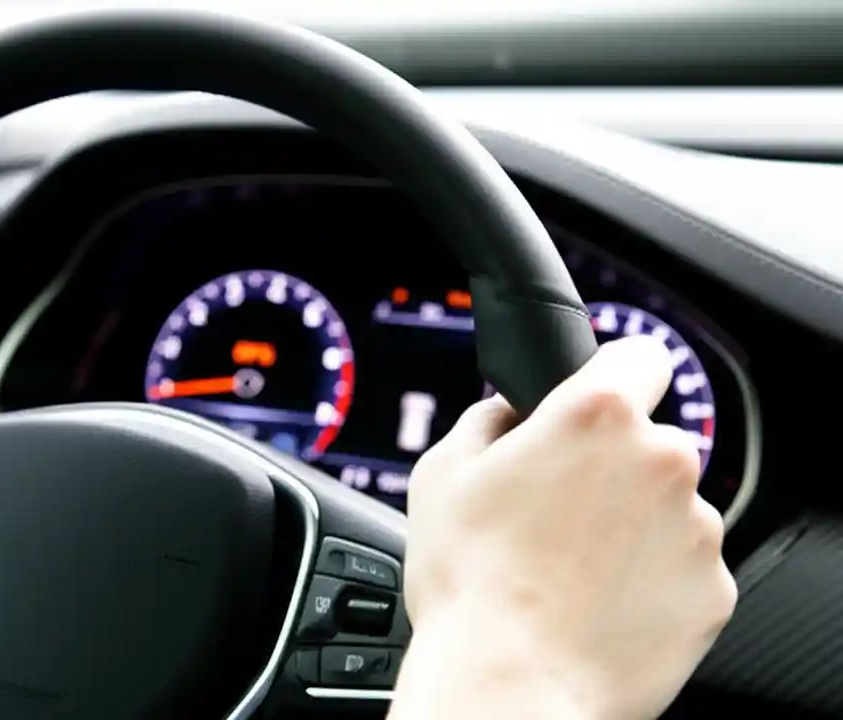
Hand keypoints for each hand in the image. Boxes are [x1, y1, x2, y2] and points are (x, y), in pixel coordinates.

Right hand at [389, 337, 736, 719]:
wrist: (510, 684)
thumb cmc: (470, 583)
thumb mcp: (442, 474)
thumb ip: (486, 421)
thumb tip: (507, 414)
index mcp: (596, 417)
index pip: (639, 356)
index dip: (611, 378)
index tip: (594, 407)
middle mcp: (662, 462)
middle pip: (649, 443)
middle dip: (610, 469)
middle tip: (555, 513)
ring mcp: (696, 529)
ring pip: (667, 509)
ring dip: (630, 527)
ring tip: (570, 572)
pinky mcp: (712, 591)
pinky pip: (682, 569)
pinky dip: (649, 581)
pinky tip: (596, 604)